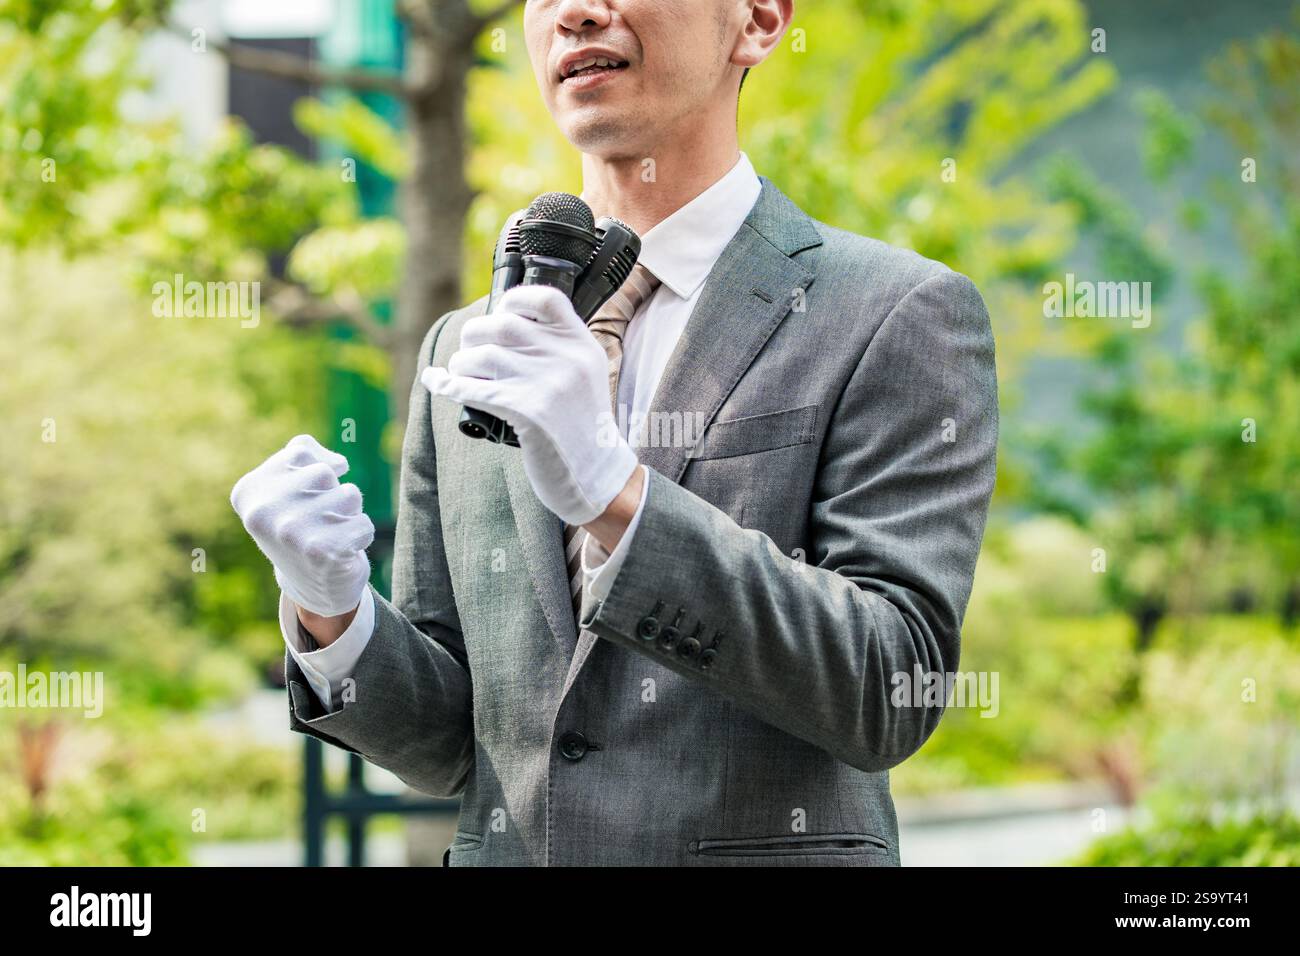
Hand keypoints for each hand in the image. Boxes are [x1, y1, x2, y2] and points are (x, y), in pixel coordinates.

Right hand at [230, 434, 374, 618]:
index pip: (300, 452)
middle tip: (319, 521)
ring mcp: (290, 532)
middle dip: (333, 493)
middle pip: (325, 473)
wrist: (314, 587)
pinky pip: (364, 523)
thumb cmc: (305, 524)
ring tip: (330, 534)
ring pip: (349, 494)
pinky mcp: (321, 552)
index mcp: (248, 491)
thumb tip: (337, 463)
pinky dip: (361, 535)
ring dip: (349, 514)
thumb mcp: (289, 484)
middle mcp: (262, 512)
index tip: (301, 500)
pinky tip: (342, 552)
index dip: (315, 473)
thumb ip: (303, 452)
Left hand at [422, 285, 638, 525]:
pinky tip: (436, 381)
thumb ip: (557, 350)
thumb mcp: (585, 377)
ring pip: (482, 355)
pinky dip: (446, 384)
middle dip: (474, 336)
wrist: (596, 476)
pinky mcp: (526, 411)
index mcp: (581, 345)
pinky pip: (471, 388)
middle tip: (470, 353)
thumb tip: (501, 326)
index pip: (545, 298)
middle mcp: (566, 359)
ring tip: (461, 376)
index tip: (499, 315)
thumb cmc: (582, 428)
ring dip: (460, 364)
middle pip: (502, 325)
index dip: (513, 300)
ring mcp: (546, 384)